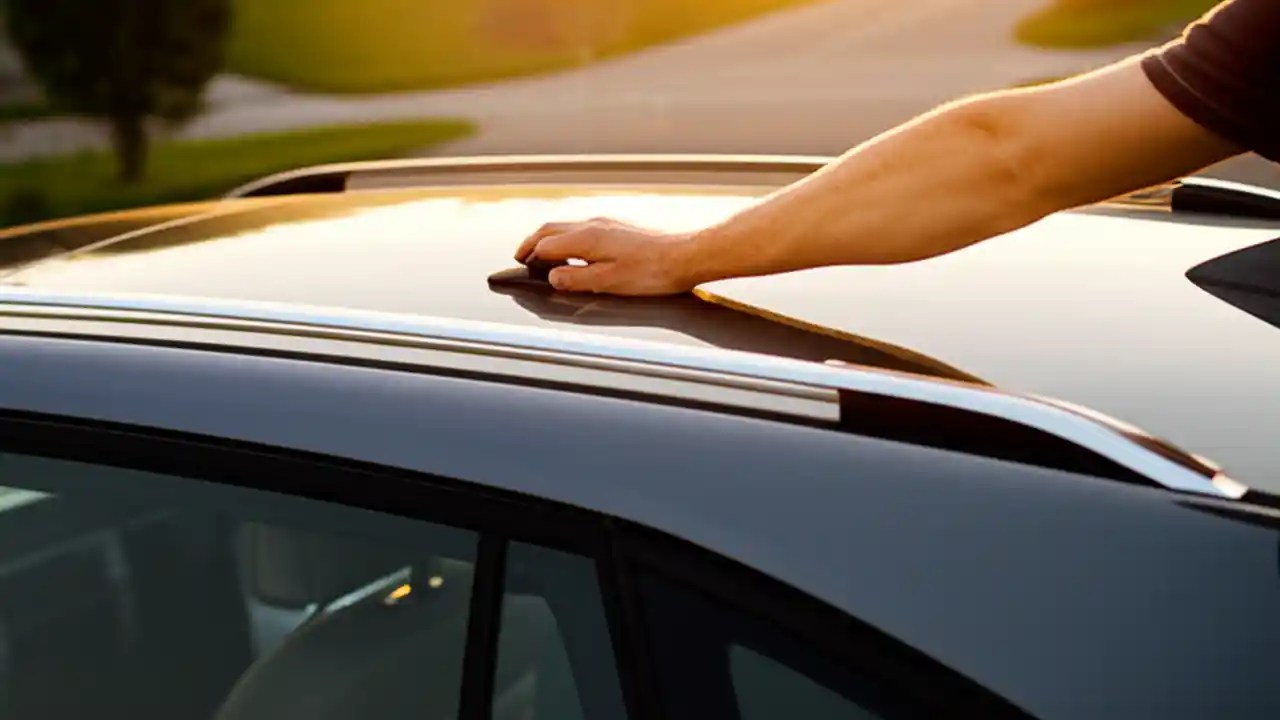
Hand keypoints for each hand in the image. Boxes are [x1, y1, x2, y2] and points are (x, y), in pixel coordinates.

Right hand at [515, 217, 698, 295]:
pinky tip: (575, 251)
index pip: (545, 245)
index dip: (530, 258)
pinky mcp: (619, 227)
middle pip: (551, 229)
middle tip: (521, 257)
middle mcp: (593, 224)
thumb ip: (575, 280)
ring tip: (543, 255)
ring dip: (549, 239)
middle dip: (532, 242)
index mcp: (586, 238)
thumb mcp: (608, 282)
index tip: (521, 268)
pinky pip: (583, 227)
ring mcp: (607, 223)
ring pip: (567, 225)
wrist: (686, 255)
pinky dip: (568, 238)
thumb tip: (551, 277)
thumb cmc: (651, 272)